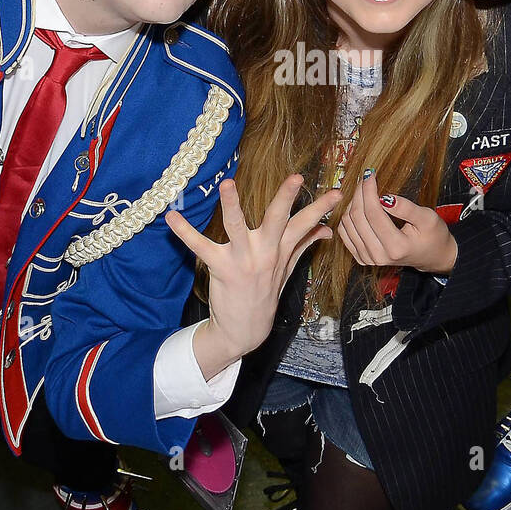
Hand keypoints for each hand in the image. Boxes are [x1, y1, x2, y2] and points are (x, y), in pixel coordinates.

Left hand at [165, 175, 341, 378]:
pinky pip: (200, 246)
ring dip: (231, 205)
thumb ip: (303, 244)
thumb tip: (326, 229)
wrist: (244, 331)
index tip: (339, 192)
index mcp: (280, 251)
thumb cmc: (264, 295)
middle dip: (286, 197)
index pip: (306, 225)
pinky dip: (184, 232)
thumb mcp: (287, 269)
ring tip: (228, 183)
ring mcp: (243, 261)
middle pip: (279, 220)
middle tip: (296, 177)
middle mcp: (265, 253)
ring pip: (238, 227)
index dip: (322, 207)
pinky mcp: (221, 268)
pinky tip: (171, 216)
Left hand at [336, 173, 457, 274]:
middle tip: (365, 178)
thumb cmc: (433, 235)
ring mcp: (368, 259)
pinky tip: (358, 204)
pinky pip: (345, 233)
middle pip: (358, 218)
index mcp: (396, 247)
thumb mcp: (428, 218)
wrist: (431, 256)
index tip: (370, 175)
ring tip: (363, 190)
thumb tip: (385, 197)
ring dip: (352, 202)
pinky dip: (348, 216)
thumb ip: (407, 208)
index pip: (373, 213)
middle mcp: (379, 256)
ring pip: (347, 224)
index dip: (369, 191)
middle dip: (359, 193)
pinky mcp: (361, 258)